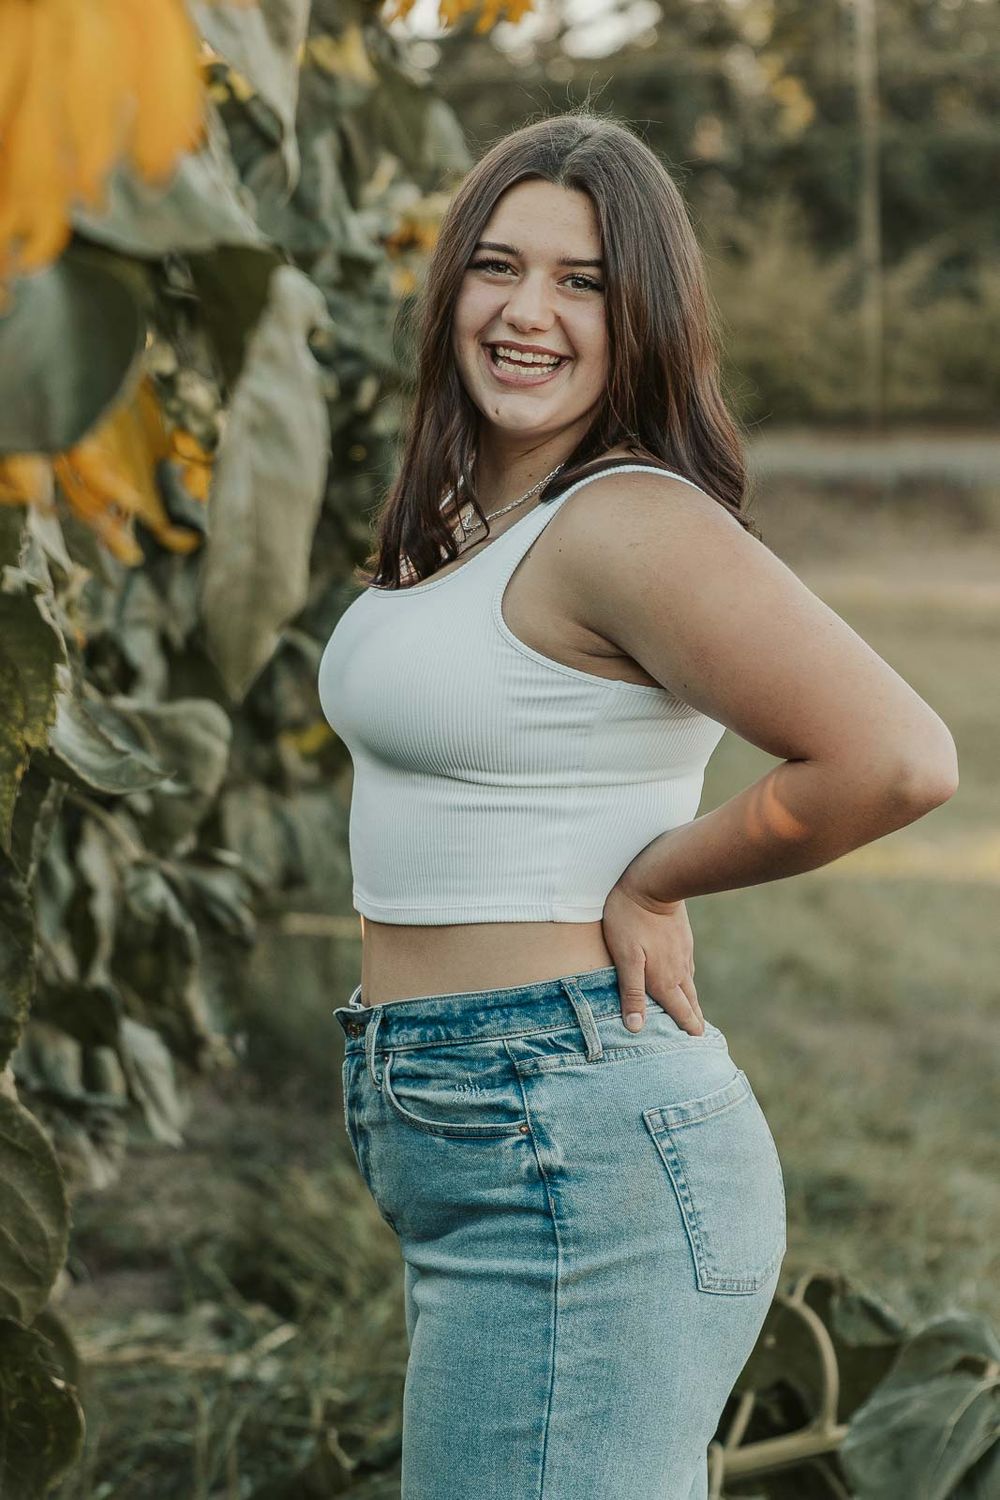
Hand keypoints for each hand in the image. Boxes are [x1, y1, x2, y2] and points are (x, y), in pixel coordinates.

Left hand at [601, 877, 704, 1035]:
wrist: (654, 883)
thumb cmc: (631, 920)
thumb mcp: (625, 958)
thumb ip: (631, 992)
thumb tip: (637, 1028)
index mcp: (664, 980)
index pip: (680, 1011)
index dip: (688, 1027)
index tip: (698, 1042)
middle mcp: (678, 970)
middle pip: (689, 1000)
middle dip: (694, 1018)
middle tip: (700, 1034)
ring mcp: (683, 953)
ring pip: (689, 983)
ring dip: (691, 1000)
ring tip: (692, 1011)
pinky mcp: (682, 938)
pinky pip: (687, 966)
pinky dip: (687, 980)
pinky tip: (683, 977)